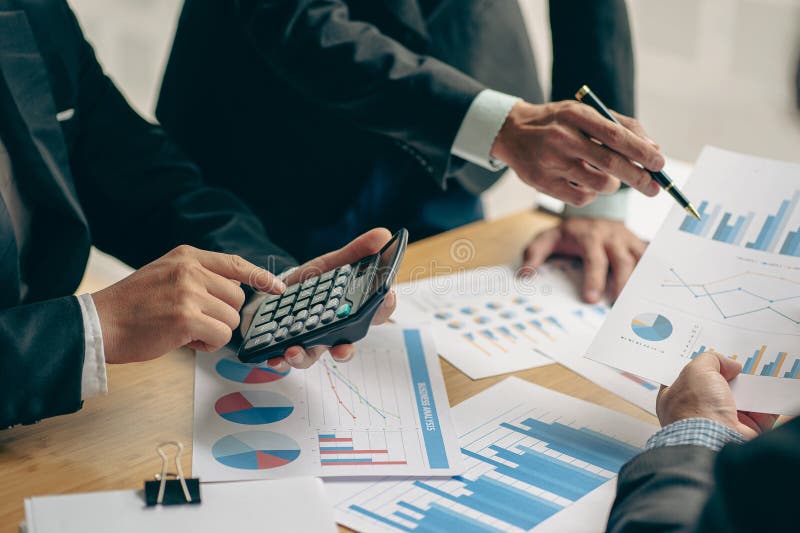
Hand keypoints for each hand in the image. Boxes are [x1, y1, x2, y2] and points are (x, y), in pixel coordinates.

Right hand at [93, 245, 284, 363]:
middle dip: (224, 315)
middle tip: (198, 322)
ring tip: (186, 331)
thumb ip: (198, 276)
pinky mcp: (186, 319)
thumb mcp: (166, 273)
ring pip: (230, 319)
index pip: (235, 263)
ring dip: (214, 332)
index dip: (260, 277)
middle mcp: (190, 270)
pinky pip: (220, 337)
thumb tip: (234, 291)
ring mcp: (189, 293)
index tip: (277, 288)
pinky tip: (186, 341)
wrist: (100, 323)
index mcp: (187, 256)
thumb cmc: (134, 305)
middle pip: (237, 297)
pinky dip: (208, 344)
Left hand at [267, 228, 396, 370]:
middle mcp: (336, 332)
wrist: (282, 290)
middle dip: (344, 351)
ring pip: (313, 356)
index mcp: (353, 311)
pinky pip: (285, 358)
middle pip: (346, 346)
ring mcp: (312, 341)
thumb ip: (356, 252)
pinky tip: (272, 356)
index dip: (385, 306)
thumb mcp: (334, 264)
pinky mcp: (288, 344)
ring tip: (293, 350)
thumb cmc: (317, 283)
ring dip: (303, 356)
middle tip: (341, 348)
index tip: (387, 296)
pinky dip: (279, 360)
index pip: (377, 312)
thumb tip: (383, 234)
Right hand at [492, 100, 663, 205]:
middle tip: (654, 188)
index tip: (660, 163)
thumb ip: (620, 126)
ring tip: (610, 180)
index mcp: (575, 115)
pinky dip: (592, 195)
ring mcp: (550, 162)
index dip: (641, 151)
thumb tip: (654, 148)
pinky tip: (586, 184)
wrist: (511, 132)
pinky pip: (581, 198)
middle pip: (610, 163)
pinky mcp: (542, 183)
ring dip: (613, 186)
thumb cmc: (557, 122)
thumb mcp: (584, 114)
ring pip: (598, 184)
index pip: (616, 135)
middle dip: (638, 178)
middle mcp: (562, 138)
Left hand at [521, 217, 645, 302]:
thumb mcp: (547, 238)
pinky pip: (652, 258)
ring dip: (642, 281)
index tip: (591, 300)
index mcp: (589, 236)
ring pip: (641, 260)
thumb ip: (534, 254)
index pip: (594, 259)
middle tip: (619, 308)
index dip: (594, 279)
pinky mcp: (639, 244)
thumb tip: (524, 275)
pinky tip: (659, 292)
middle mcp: (612, 236)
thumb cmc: (568, 233)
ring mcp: (629, 239)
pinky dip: (656, 273)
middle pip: (622, 261)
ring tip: (642, 304)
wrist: (591, 212)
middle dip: (622, 284)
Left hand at [657, 351, 777, 438]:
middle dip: (726, 378)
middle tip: (733, 370)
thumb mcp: (697, 370)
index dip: (699, 368)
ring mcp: (717, 424)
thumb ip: (710, 359)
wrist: (716, 441)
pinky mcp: (741, 433)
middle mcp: (693, 412)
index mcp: (673, 398)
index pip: (685, 378)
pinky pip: (757, 415)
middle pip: (714, 387)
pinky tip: (764, 394)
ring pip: (736, 400)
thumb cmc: (697, 409)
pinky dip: (763, 405)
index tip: (711, 360)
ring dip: (746, 390)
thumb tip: (731, 366)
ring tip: (748, 382)